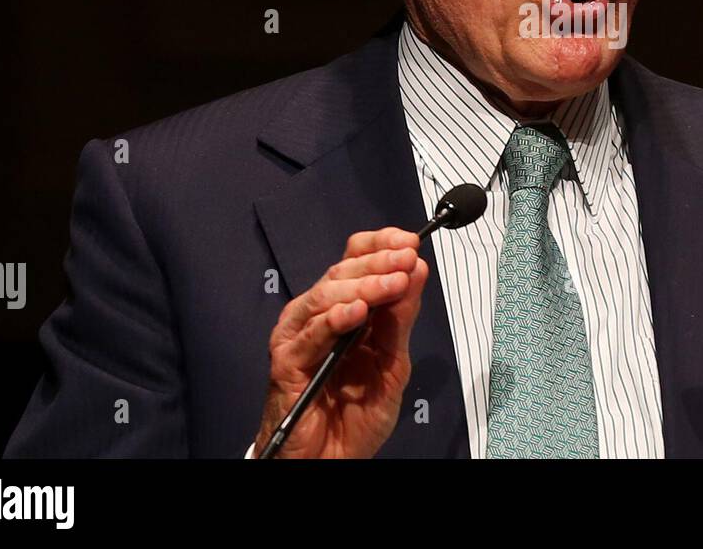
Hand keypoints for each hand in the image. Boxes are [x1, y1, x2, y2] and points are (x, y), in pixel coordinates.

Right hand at [253, 227, 428, 457]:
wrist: (332, 461)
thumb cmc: (356, 415)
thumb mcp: (392, 363)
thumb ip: (400, 320)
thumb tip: (416, 270)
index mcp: (344, 308)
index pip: (355, 258)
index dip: (380, 244)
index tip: (410, 242)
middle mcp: (318, 315)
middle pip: (343, 271)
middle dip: (379, 262)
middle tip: (407, 259)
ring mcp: (299, 336)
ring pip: (326, 295)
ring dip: (364, 286)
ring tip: (393, 283)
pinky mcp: (286, 362)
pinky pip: (309, 334)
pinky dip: (335, 319)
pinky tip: (357, 313)